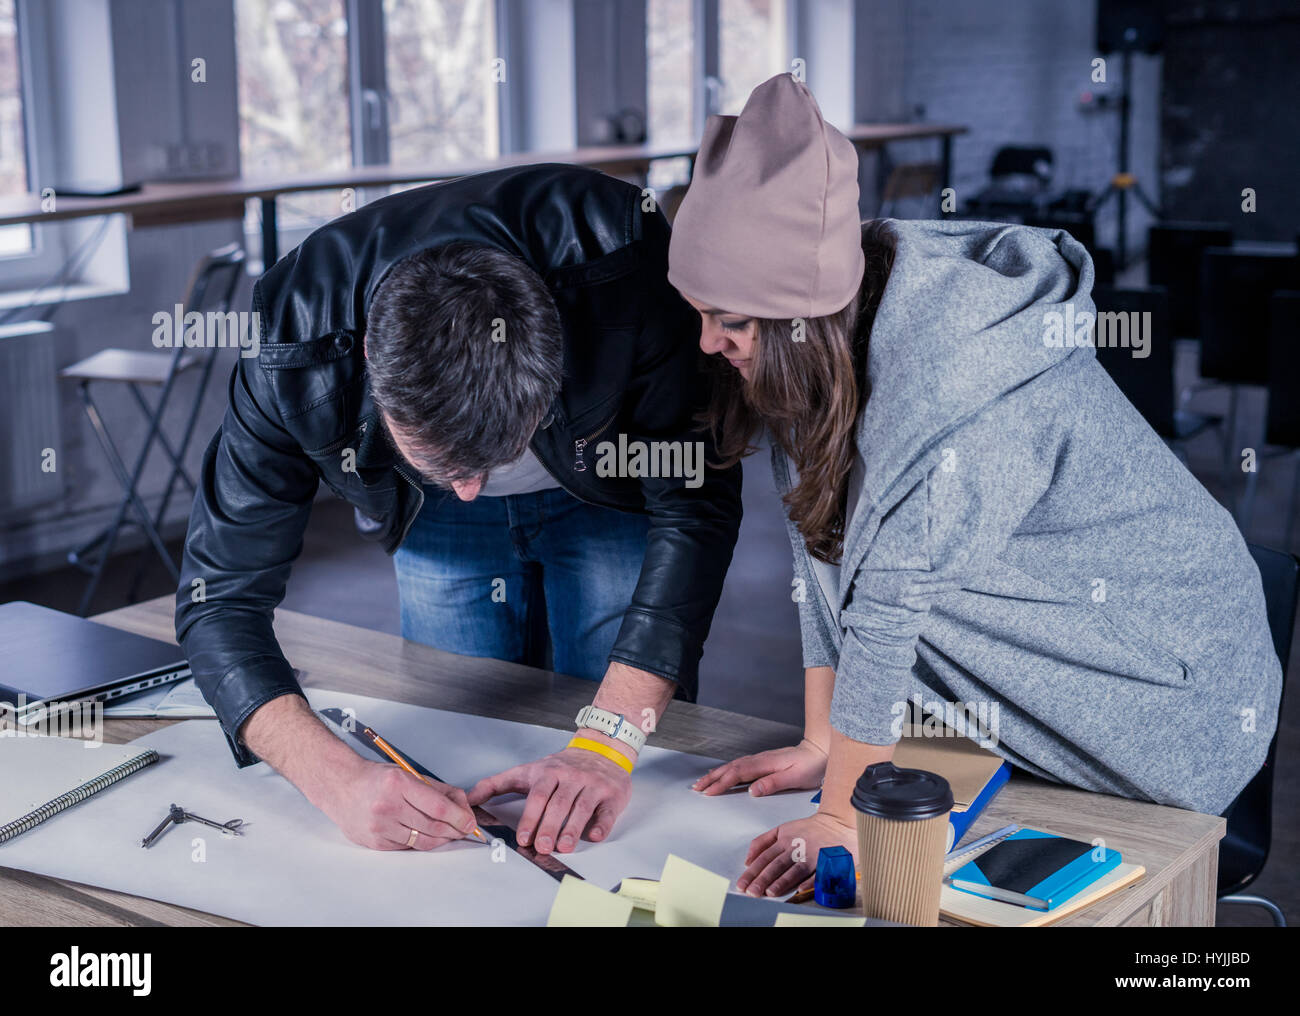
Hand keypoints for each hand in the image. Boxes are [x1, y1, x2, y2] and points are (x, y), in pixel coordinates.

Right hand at [315, 756, 478, 850]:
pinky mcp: (375, 842)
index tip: (470, 822)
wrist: (341, 786)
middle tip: (464, 829)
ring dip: (441, 839)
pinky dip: (421, 842)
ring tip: (449, 833)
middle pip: (433, 826)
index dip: (459, 817)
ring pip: (422, 841)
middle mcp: (387, 806)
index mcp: (398, 784)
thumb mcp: (407, 774)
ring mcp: (380, 827)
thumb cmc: (375, 779)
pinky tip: (425, 834)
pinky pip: (407, 847)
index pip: (438, 807)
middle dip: (454, 830)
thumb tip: (462, 806)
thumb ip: (437, 790)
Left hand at [468, 745, 630, 853]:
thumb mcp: (527, 770)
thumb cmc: (561, 766)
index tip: (523, 836)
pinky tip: (594, 835)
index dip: (530, 817)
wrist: (600, 749)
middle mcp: (572, 777)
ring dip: (572, 829)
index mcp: (549, 772)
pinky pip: (607, 811)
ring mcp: (593, 785)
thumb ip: (497, 784)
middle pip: (559, 804)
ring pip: (582, 808)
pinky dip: (602, 824)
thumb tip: (469, 798)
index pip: (538, 795)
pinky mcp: (612, 794)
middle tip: (542, 846)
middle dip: (549, 826)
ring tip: (564, 847)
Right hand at [693, 738, 827, 795]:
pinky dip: (726, 771)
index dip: (722, 783)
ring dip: (716, 774)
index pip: (737, 774)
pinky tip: (722, 774)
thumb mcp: (795, 778)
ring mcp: (760, 759)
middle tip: (697, 788)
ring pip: (733, 766)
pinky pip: (739, 766)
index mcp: (765, 764)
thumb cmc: (810, 765)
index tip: (709, 793)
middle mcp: (759, 759)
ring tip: (703, 782)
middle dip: (712, 778)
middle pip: (730, 768)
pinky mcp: (762, 761)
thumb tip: (752, 790)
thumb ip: (773, 783)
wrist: (819, 751)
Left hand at [737, 812, 856, 897]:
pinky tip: (800, 889)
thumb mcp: (781, 829)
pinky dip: (809, 881)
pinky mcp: (825, 862)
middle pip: (777, 865)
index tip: (743, 883)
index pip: (765, 858)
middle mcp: (796, 848)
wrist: (835, 822)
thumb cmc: (808, 829)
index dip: (753, 872)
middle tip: (752, 891)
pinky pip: (817, 873)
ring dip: (782, 881)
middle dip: (763, 879)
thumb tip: (748, 859)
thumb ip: (762, 842)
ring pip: (794, 870)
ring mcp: (811, 855)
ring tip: (770, 892)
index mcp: (784, 840)